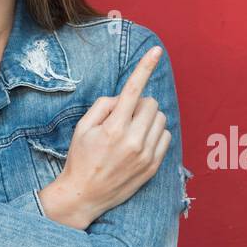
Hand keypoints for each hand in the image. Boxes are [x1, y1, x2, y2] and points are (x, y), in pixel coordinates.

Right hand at [53, 46, 170, 227]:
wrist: (84, 195)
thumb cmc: (81, 158)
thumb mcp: (82, 127)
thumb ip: (104, 106)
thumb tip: (124, 97)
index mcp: (114, 128)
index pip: (133, 89)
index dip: (145, 66)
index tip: (157, 50)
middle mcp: (133, 141)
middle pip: (151, 103)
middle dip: (138, 103)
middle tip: (123, 116)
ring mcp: (146, 155)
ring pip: (160, 119)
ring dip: (148, 118)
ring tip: (130, 131)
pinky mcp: (153, 167)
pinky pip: (166, 137)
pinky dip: (155, 134)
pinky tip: (139, 143)